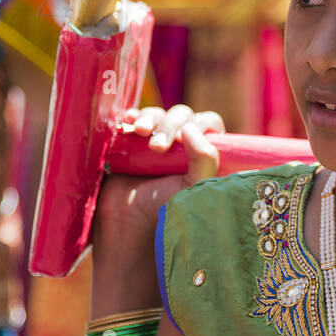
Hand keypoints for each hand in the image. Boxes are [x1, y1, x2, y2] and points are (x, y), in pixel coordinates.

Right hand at [93, 106, 222, 249]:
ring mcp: (155, 140)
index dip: (198, 124)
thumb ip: (205, 158)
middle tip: (158, 147)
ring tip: (140, 133)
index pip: (208, 123)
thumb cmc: (167, 208)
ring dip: (150, 119)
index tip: (182, 139)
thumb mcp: (195, 186)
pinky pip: (134, 118)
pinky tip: (128, 120)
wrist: (128, 221)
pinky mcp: (132, 141)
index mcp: (202, 153)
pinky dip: (132, 115)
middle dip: (170, 125)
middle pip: (182, 115)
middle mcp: (181, 144)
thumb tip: (190, 128)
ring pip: (158, 114)